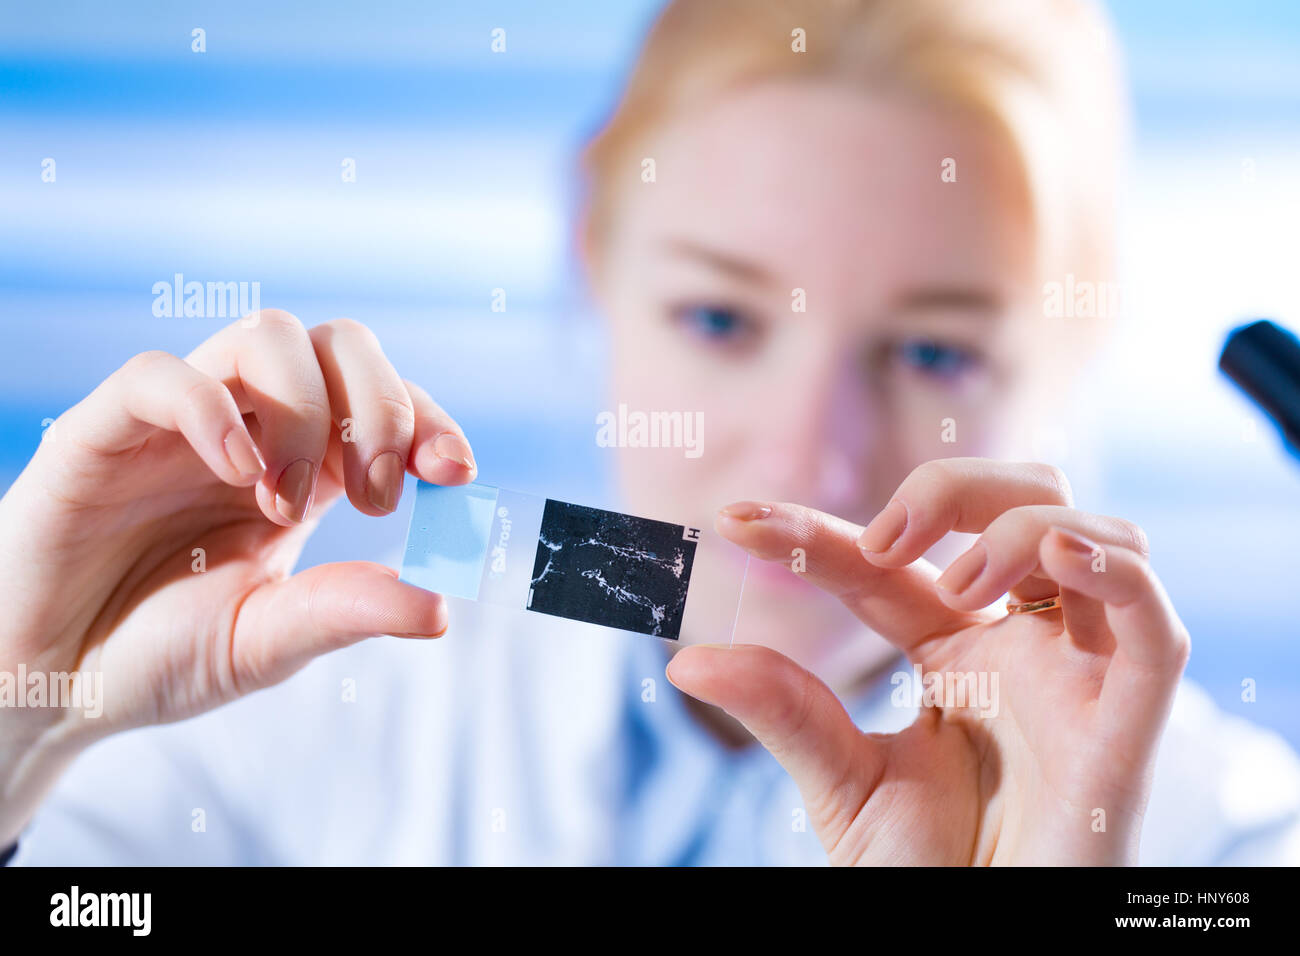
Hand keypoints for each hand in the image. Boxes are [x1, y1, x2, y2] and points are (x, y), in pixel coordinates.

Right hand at [0, 311, 472, 841]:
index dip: (428, 420)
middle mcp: (253, 431)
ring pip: (265, 337)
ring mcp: (182, 423)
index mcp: (306, 472)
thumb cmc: (156, 656)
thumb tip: (444, 608)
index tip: (457, 473)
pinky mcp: (104, 431)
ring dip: (306, 409)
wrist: (46, 687)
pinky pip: (161, 375)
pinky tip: (239, 475)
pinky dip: (212, 410)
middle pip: (340, 344)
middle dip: (382, 406)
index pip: (385, 402)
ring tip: (289, 502)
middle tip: (380, 498)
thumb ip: (346, 611)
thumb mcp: (266, 641)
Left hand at [667, 458, 1189, 864]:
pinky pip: (1154, 626)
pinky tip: (1060, 555)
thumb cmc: (927, 871)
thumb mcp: (841, 783)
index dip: (814, 530)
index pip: (885, 561)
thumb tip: (686, 661)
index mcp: (952, 648)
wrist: (976, 938)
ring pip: (1085, 534)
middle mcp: (1019, 643)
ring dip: (1019, 528)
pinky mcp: (1124, 725)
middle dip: (950, 487)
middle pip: (1014, 501)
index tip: (735, 521)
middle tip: (885, 540)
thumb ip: (782, 710)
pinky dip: (1116, 571)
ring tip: (960, 584)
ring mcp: (1075, 676)